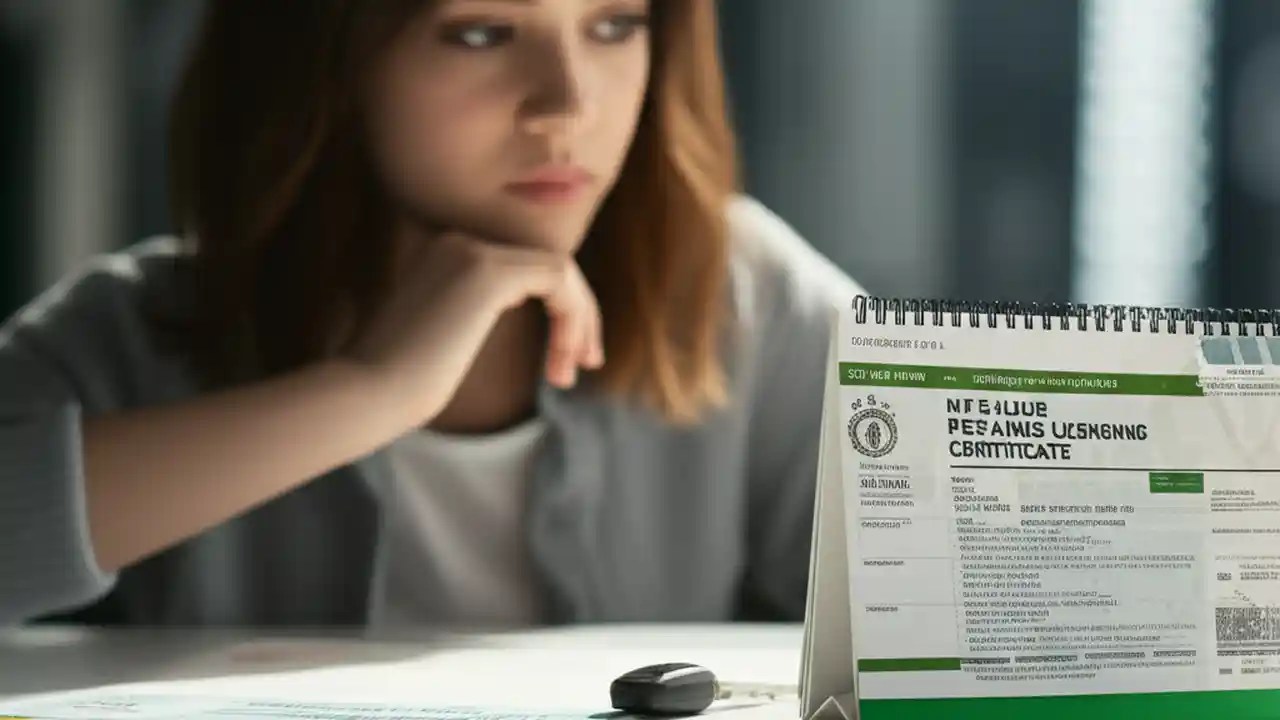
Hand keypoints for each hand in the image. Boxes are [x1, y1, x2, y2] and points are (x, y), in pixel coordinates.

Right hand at [342, 226, 603, 425]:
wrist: (370, 392)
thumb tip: (541, 315)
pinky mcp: (488, 271)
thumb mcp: (449, 340)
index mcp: (448, 253)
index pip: (524, 270)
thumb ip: (479, 315)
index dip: (558, 311)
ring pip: (559, 271)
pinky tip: (564, 357)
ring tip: (570, 373)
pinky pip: (558, 278)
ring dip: (579, 322)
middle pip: (547, 265)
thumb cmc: (402, 384)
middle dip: (578, 314)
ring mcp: (474, 250)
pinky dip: (574, 317)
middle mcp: (461, 241)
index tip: (566, 361)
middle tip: (587, 364)